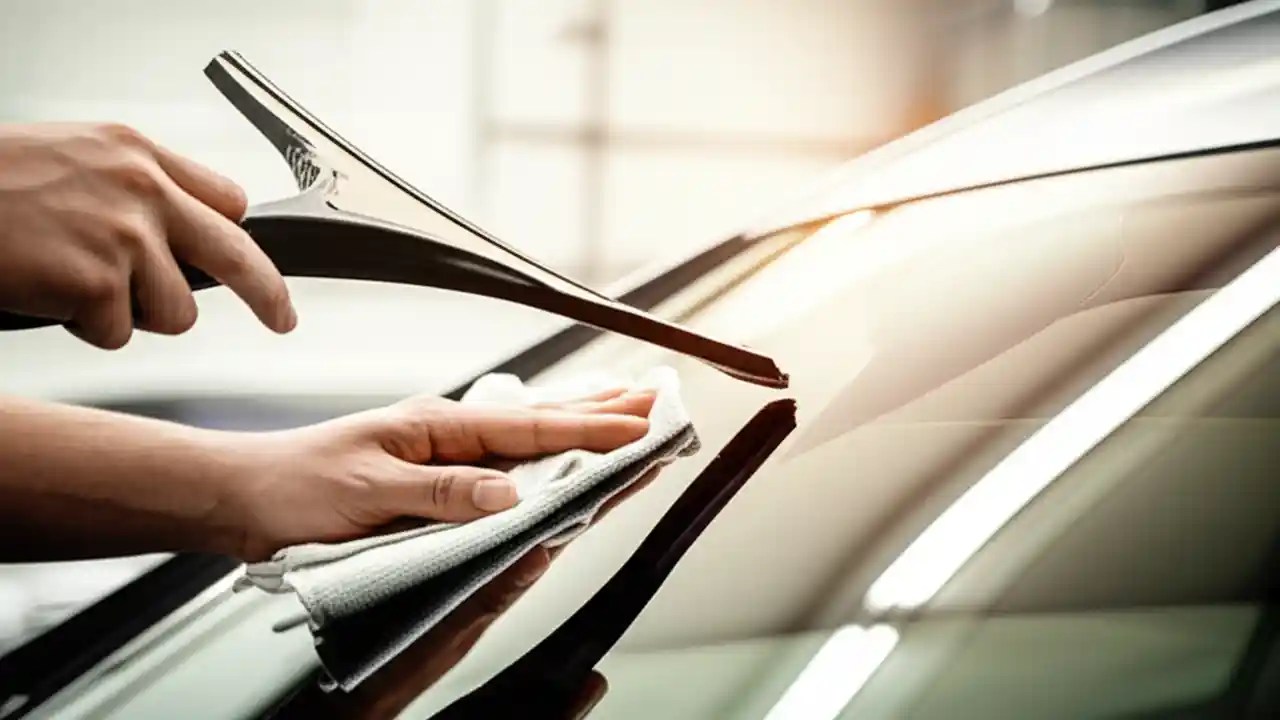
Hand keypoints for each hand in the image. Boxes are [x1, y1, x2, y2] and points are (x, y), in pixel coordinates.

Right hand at [0, 122, 294, 347]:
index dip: (233, 237)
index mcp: (136, 154)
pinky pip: (120, 332)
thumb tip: (177, 228)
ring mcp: (124, 237)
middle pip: (238, 253)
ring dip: (132, 314)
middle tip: (283, 319)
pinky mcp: (98, 282)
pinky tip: (49, 295)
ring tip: (76, 286)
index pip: (225, 200)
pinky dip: (85, 327)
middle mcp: (142, 190)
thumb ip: (129, 186)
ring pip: (176, 311)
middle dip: (268, 294)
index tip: (252, 263)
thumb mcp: (69, 158)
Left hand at [221, 388, 655, 560]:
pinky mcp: (432, 477)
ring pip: (526, 438)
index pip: (529, 430)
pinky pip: (502, 463)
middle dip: (600, 411)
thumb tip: (509, 495)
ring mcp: (441, 453)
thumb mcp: (368, 491)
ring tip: (626, 412)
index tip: (641, 424)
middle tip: (656, 400)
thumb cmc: (298, 489)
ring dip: (578, 425)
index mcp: (436, 427)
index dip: (589, 429)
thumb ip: (440, 494)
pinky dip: (542, 453)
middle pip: (539, 421)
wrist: (246, 496)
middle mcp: (446, 434)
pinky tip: (559, 453)